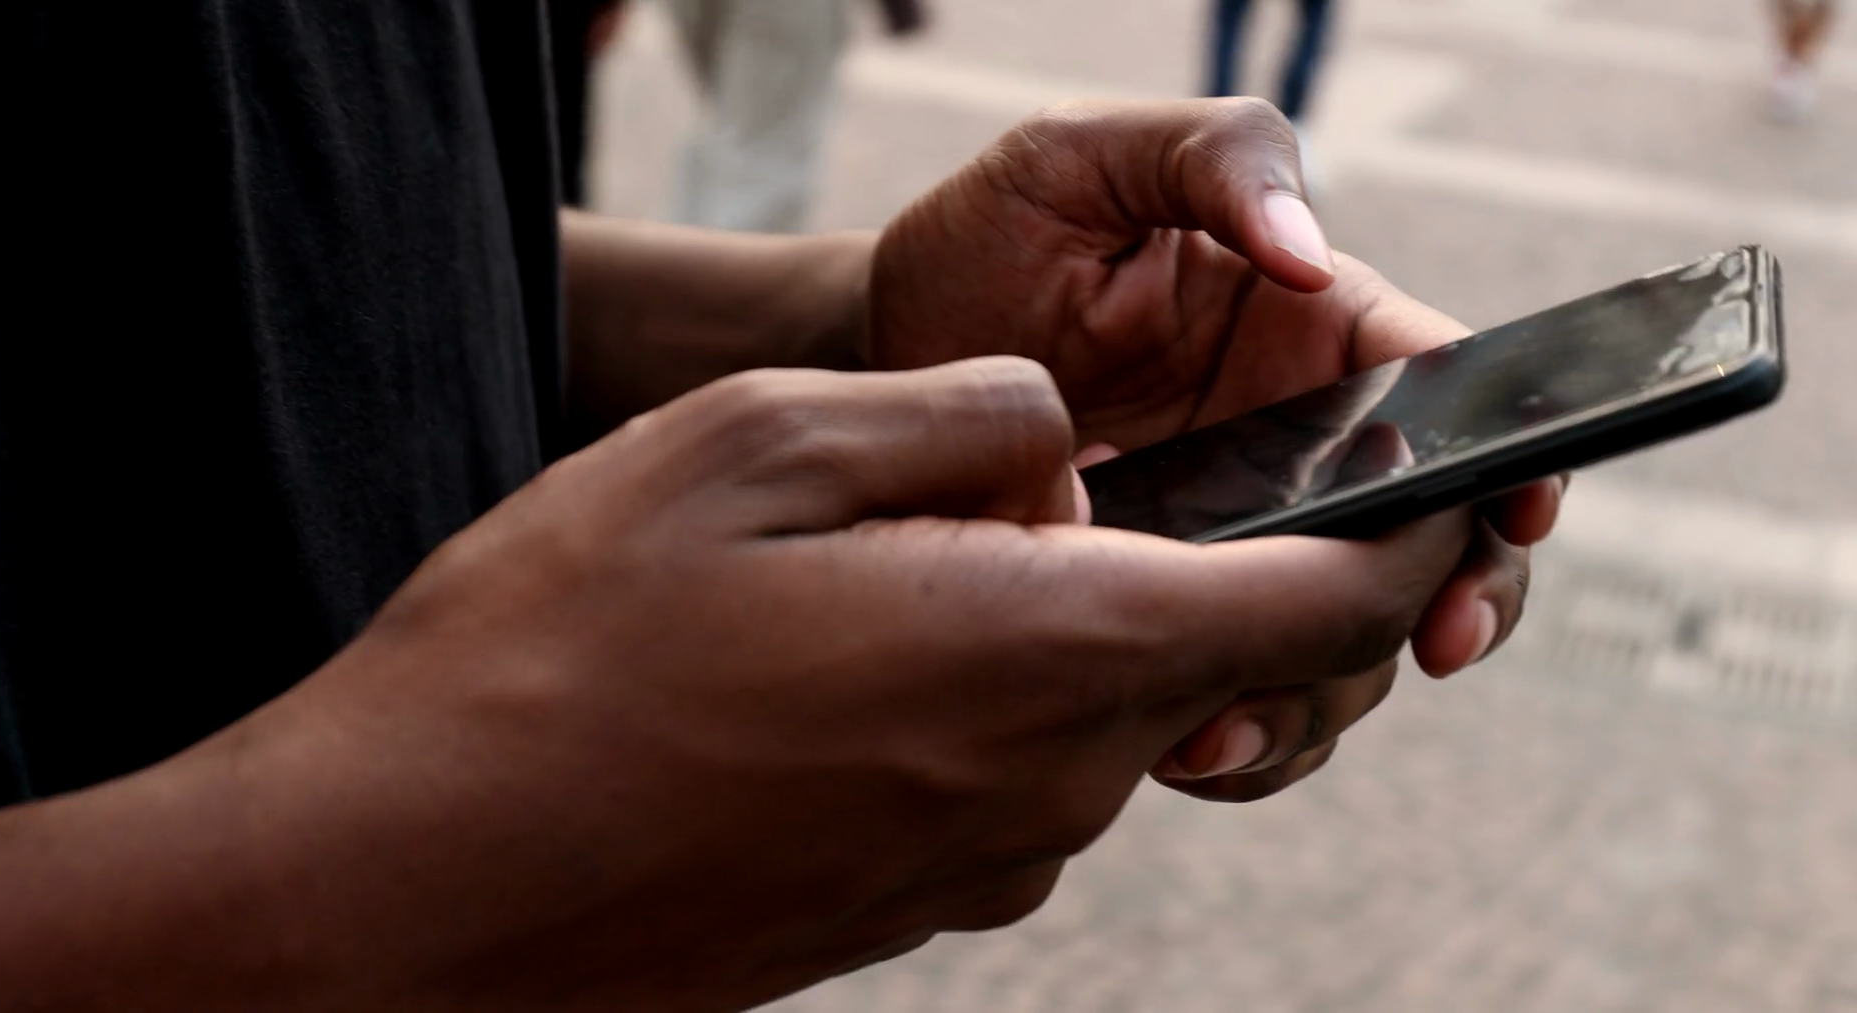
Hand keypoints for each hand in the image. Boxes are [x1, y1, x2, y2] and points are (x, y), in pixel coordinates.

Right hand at [0, 360, 1476, 1009]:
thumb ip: (954, 419)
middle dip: (1164, 555)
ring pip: (1085, 712)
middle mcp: (1046, 788)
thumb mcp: (755, 445)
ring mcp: (978, 870)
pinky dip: (968, 698)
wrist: (415, 884)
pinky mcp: (906, 911)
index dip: (1408, 537)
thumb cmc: (561, 655)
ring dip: (1035, 624)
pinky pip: (999, 779)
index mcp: (1042, 652)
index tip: (1443, 487)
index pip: (1322, 608)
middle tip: (1020, 479)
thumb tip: (1049, 439)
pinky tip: (822, 666)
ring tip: (867, 570)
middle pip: (1194, 651)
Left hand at [868, 99, 1564, 798]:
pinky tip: (1184, 747)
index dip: (1504, 453)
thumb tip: (1310, 255)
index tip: (1509, 517)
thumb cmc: (988, 235)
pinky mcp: (1175, 606)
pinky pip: (1245, 686)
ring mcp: (1244, 536)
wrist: (878, 352)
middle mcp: (1304, 442)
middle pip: (1429, 537)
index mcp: (1315, 327)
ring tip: (1227, 723)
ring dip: (1318, 691)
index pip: (1450, 386)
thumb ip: (1214, 162)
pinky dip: (1240, 735)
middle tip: (1427, 646)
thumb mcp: (1087, 157)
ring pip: (1342, 637)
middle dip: (1453, 598)